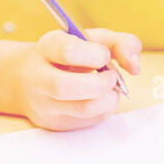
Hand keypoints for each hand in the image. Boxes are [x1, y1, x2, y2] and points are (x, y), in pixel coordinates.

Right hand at [10, 28, 141, 130]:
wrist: (28, 78)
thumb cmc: (68, 56)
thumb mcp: (93, 39)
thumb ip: (121, 43)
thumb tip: (135, 67)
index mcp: (47, 48)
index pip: (68, 51)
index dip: (95, 54)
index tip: (104, 56)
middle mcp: (37, 77)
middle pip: (66, 86)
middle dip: (101, 83)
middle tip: (112, 77)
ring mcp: (43, 104)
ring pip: (82, 109)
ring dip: (108, 99)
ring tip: (110, 89)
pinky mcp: (53, 123)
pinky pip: (87, 122)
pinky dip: (103, 110)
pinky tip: (100, 99)